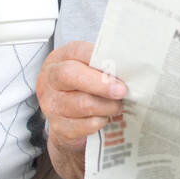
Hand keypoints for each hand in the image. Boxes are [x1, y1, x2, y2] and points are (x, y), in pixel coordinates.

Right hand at [36, 40, 126, 178]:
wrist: (63, 122)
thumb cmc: (80, 89)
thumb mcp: (86, 71)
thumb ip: (102, 66)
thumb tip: (129, 66)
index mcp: (60, 59)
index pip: (77, 51)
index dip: (99, 57)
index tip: (118, 67)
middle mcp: (50, 80)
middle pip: (70, 75)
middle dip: (101, 83)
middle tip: (122, 90)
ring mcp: (52, 104)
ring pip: (82, 104)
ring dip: (107, 106)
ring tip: (118, 105)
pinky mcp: (58, 127)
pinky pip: (85, 125)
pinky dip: (100, 121)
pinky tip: (105, 117)